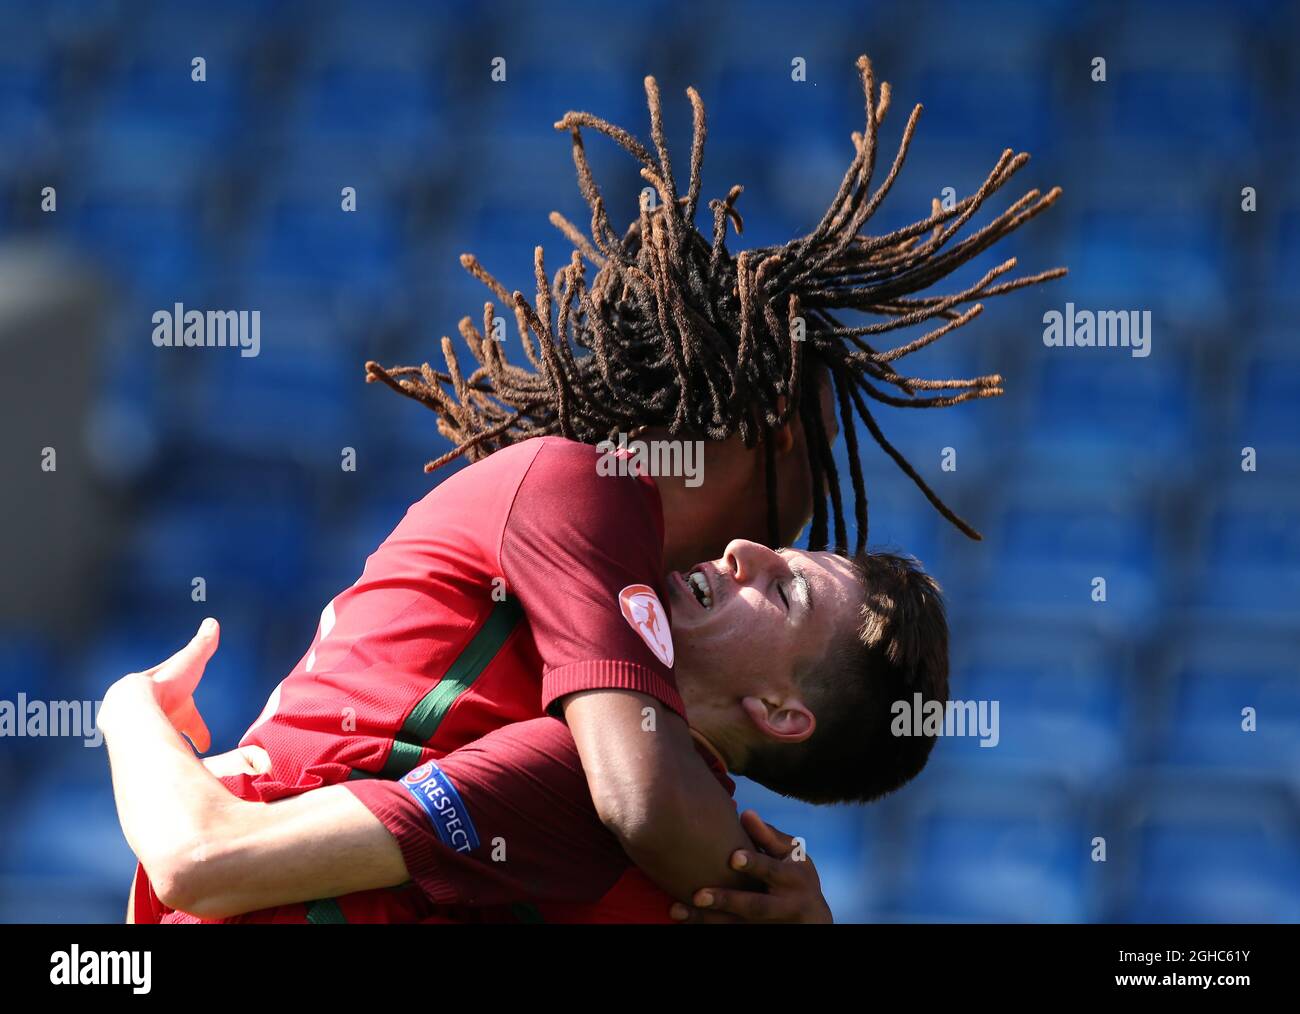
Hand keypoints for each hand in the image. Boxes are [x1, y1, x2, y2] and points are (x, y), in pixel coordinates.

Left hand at [105, 618, 218, 752]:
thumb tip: (212, 622)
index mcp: (174, 699)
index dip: (198, 731)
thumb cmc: (165, 683)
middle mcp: (158, 715)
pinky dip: (157, 765)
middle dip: (179, 736)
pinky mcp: (138, 745)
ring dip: (167, 751)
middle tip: (190, 750)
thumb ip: (203, 644)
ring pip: (160, 743)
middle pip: (172, 729)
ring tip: (173, 765)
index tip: (205, 745)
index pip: (191, 719)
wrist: (133, 704)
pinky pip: (150, 758)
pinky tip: (158, 776)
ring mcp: (146, 731)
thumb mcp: (191, 661)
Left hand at [670, 809, 832, 923]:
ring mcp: (768, 925)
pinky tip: (684, 922)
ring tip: (677, 910)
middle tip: (698, 895)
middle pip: (753, 906)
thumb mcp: (793, 855)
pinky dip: (706, 928)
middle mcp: (782, 905)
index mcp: (792, 879)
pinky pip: (731, 933)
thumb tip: (745, 813)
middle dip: (726, 901)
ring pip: (736, 925)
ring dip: (706, 919)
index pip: (771, 870)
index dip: (754, 864)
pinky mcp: (755, 934)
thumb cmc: (798, 877)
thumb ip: (769, 836)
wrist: (813, 921)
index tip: (733, 857)